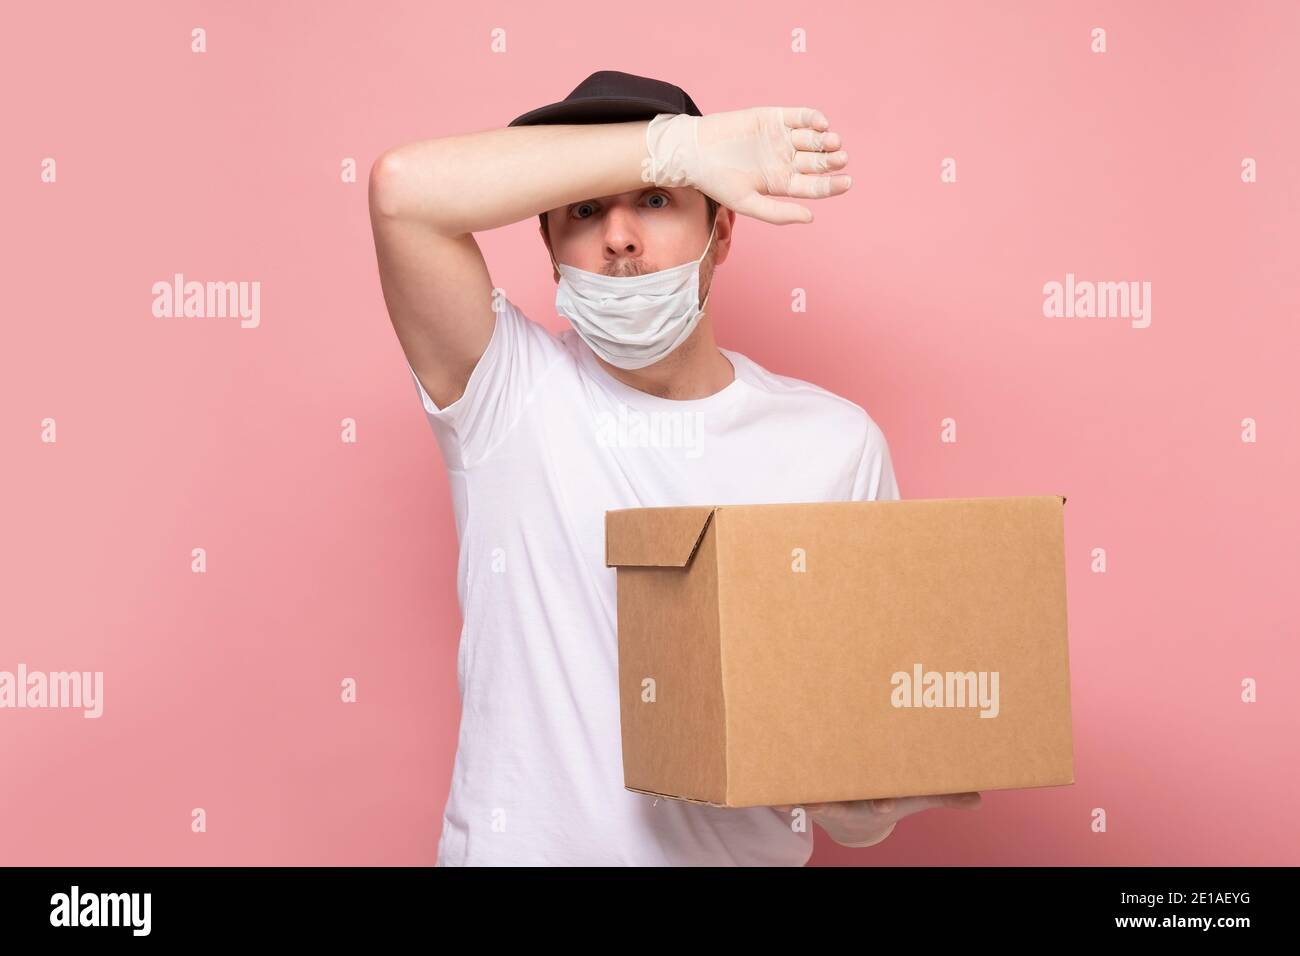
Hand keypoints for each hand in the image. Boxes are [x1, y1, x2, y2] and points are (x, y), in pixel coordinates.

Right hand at [643, 107, 851, 225]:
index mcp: (782, 183)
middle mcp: (785, 161)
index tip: (848, 181)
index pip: (815, 186)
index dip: (833, 185)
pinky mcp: (774, 118)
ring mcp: (781, 139)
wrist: (695, 151)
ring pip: (813, 139)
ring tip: (832, 141)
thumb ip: (778, 213)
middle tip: (841, 158)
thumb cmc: (717, 182)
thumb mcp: (747, 203)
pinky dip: (813, 118)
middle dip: (832, 160)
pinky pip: (801, 117)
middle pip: (818, 162)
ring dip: (826, 140)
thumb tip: (811, 217)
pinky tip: (821, 124)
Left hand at [773, 792, 981, 847]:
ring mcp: (829, 797)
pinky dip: (780, 793)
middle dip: (832, 804)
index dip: (882, 802)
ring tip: (783, 796)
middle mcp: (851, 800)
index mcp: (878, 799)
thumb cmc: (890, 794)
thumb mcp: (917, 794)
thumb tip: (978, 798)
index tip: (880, 803)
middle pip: (841, 802)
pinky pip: (792, 792)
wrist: (857, 813)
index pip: (882, 802)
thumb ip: (945, 794)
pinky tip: (764, 791)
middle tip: (820, 804)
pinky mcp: (808, 792)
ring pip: (813, 799)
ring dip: (799, 800)